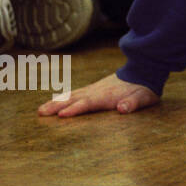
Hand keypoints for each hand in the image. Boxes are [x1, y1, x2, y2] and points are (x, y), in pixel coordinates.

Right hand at [38, 72, 159, 117]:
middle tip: (41, 113)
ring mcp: (94, 89)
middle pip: (75, 99)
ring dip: (57, 102)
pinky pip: (76, 93)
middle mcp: (97, 91)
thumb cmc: (144, 88)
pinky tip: (56, 101)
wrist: (144, 70)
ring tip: (41, 110)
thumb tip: (122, 108)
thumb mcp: (144, 97)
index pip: (88, 103)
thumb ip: (134, 103)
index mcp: (107, 95)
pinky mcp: (95, 88)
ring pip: (72, 95)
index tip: (62, 115)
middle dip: (58, 106)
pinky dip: (64, 97)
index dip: (76, 109)